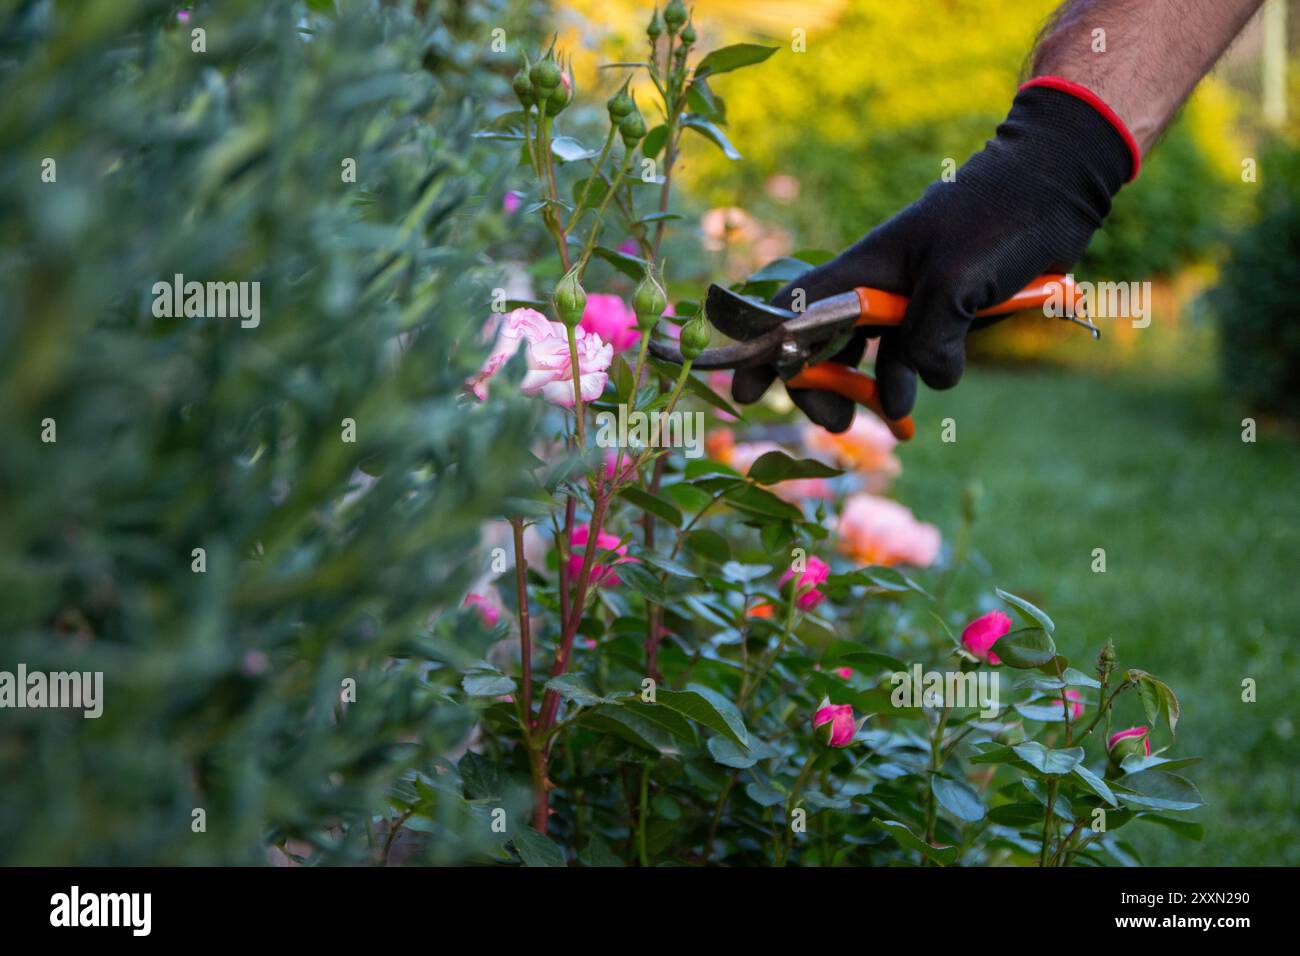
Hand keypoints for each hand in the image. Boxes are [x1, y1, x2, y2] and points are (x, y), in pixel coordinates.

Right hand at [732, 82, 1134, 430]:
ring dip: (875, 392)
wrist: (1057, 184)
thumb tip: (917, 387)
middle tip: (840, 426)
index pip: (793, 313)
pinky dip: (916, 378)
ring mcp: (910, 298)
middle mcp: (876, 285)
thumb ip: (926, 338)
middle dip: (822, 388)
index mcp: (862, 270)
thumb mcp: (956, 280)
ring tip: (895, 425)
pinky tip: (924, 394)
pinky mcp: (944, 309)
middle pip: (824, 345)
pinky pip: (916, 354)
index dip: (763, 352)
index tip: (746, 393)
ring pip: (872, 357)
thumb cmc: (998, 217)